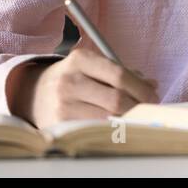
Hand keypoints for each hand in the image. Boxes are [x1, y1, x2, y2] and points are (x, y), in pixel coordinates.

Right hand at [9, 44, 158, 127]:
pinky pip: (95, 128)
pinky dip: (110, 128)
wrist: (33, 93)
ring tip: (134, 116)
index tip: (154, 95)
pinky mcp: (60, 123)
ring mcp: (63, 103)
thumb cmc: (73, 79)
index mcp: (81, 59)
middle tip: (148, 109)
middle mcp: (70, 80)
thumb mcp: (91, 67)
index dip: (141, 88)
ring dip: (127, 119)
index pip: (119, 74)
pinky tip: (116, 125)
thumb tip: (152, 85)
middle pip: (116, 98)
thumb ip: (123, 73)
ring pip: (107, 116)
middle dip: (138, 106)